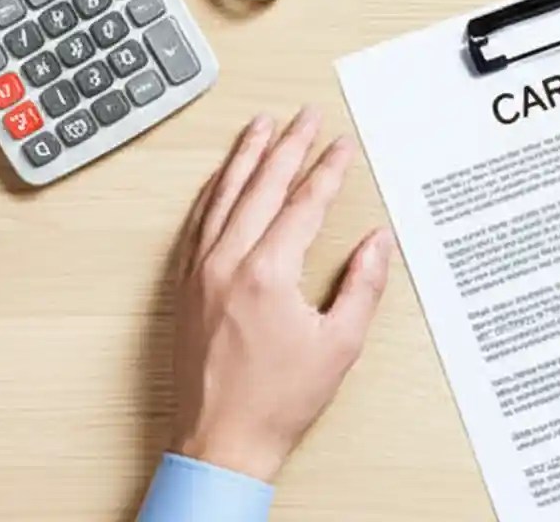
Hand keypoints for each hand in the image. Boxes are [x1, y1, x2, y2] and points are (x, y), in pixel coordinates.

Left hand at [169, 108, 392, 481]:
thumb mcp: (339, 344)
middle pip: (262, 186)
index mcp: (267, 273)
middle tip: (305, 116)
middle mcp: (226, 263)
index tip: (342, 145)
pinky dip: (213, 191)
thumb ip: (361, 285)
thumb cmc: (276, 402)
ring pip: (223, 196)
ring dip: (245, 156)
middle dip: (288, 145)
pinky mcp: (183, 287)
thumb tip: (376, 243)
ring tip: (261, 126)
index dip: (327, 169)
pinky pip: (197, 222)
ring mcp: (199, 272)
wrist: (220, 443)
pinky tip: (222, 177)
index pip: (303, 203)